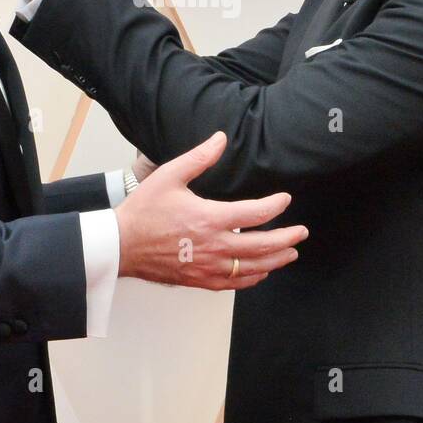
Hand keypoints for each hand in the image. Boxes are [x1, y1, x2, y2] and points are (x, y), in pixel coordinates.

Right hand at [115, 132, 306, 289]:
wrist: (121, 245)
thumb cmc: (144, 211)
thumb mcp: (170, 175)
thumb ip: (199, 157)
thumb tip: (220, 138)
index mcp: (209, 218)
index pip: (255, 214)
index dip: (275, 206)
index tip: (285, 199)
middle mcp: (214, 246)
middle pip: (263, 246)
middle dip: (287, 238)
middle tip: (301, 232)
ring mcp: (208, 267)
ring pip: (253, 268)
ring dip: (276, 260)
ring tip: (290, 253)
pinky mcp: (200, 280)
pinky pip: (234, 284)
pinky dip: (253, 279)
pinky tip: (261, 273)